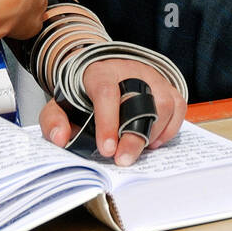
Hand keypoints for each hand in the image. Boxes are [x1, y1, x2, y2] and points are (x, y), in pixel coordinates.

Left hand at [40, 59, 185, 166]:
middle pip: (141, 99)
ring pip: (164, 103)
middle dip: (134, 135)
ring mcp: (152, 76)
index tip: (107, 149)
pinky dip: (169, 128)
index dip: (108, 121)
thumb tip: (60, 139)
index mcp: (100, 72)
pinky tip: (153, 141)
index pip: (106, 92)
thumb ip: (54, 121)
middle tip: (124, 160)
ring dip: (152, 133)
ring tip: (137, 149)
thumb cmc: (83, 93)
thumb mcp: (59, 105)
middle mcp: (131, 70)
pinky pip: (178, 106)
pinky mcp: (167, 85)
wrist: (103, 72)